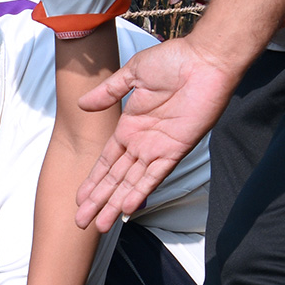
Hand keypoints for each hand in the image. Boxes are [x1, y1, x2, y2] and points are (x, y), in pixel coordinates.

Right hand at [73, 35, 241, 231]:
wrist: (205, 60)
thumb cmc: (173, 60)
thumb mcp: (133, 74)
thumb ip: (108, 93)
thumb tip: (82, 105)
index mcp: (130, 127)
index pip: (107, 162)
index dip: (94, 181)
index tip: (80, 199)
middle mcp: (142, 143)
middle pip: (115, 179)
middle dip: (99, 201)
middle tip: (82, 223)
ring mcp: (158, 148)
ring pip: (131, 183)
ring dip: (115, 204)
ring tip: (100, 225)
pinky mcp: (176, 149)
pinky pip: (156, 175)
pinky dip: (141, 191)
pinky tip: (128, 208)